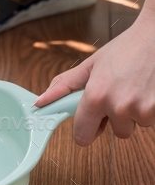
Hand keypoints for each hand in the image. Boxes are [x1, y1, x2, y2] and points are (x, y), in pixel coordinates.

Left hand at [35, 0, 154, 145]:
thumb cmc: (127, 48)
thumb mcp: (91, 65)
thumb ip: (64, 86)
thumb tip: (40, 102)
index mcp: (96, 97)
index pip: (83, 137)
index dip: (87, 131)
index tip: (92, 122)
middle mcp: (118, 106)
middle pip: (115, 132)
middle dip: (115, 118)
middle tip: (119, 94)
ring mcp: (142, 109)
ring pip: (134, 125)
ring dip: (134, 112)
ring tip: (136, 88)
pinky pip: (151, 120)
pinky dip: (150, 108)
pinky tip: (148, 89)